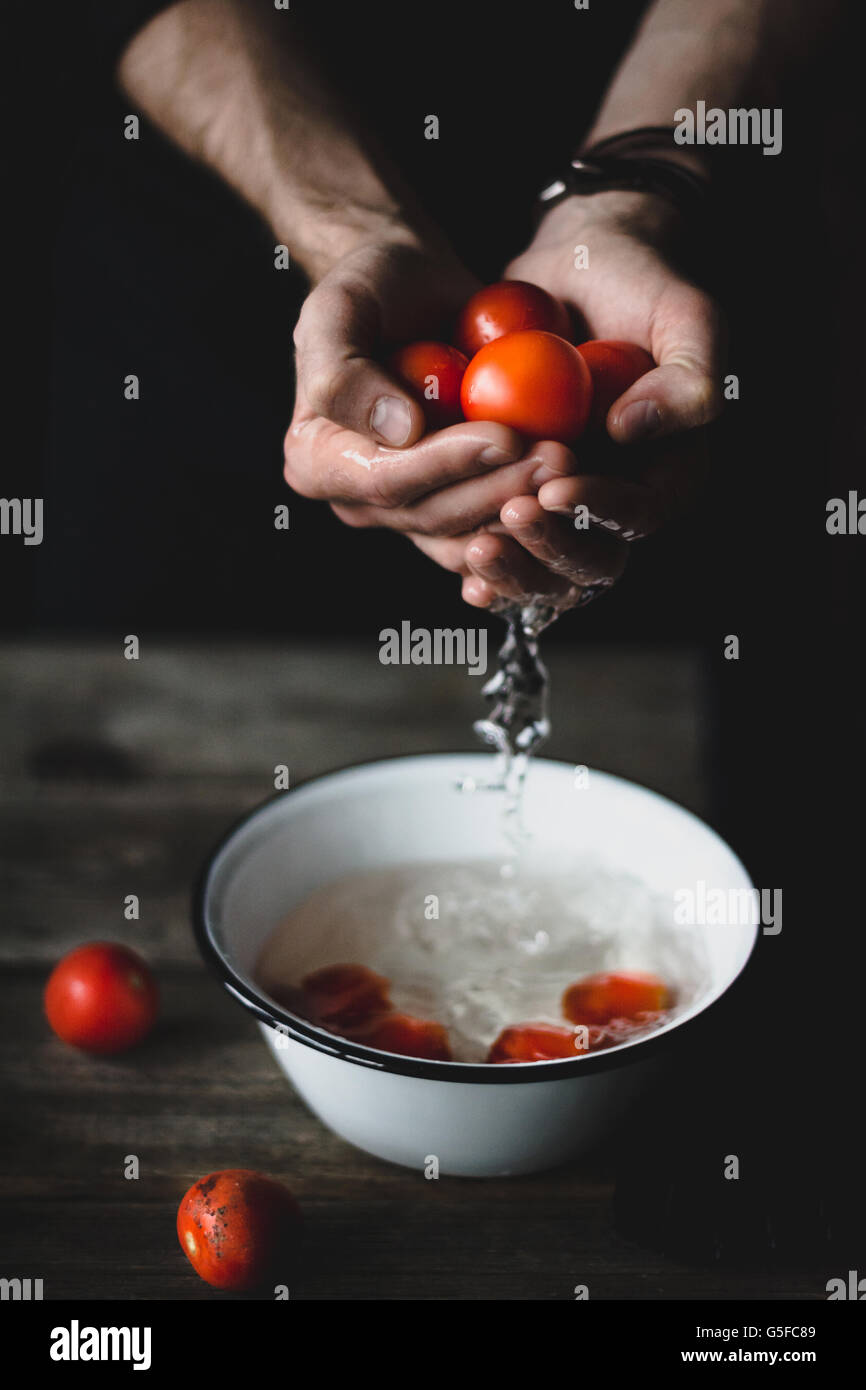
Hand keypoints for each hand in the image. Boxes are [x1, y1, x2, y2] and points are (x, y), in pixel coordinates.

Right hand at [284, 230, 556, 535]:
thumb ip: (343, 372)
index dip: (447, 464)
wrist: (415, 288)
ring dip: (523, 504)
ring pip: (468, 530)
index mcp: (316, 461)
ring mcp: (409, 508)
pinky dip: (532, 512)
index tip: (506, 435)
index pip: (384, 479)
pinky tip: (575, 488)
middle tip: (559, 458)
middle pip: (432, 514)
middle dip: (497, 489)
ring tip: (572, 464)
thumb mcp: (338, 307)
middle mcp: (358, 498)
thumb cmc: (370, 287)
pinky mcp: (455, 503)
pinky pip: (494, 526)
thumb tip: (399, 431)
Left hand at [451, 190, 724, 611]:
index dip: (600, 510)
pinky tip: (460, 565)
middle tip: (511, 516)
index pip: (640, 512)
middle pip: (592, 558)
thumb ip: (688, 375)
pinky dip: (483, 562)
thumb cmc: (639, 283)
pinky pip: (504, 542)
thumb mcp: (684, 314)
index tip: (557, 488)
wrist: (573, 268)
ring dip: (514, 566)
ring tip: (476, 548)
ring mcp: (566, 500)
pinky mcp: (520, 492)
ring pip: (545, 565)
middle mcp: (618, 498)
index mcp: (668, 472)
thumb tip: (633, 429)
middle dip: (551, 545)